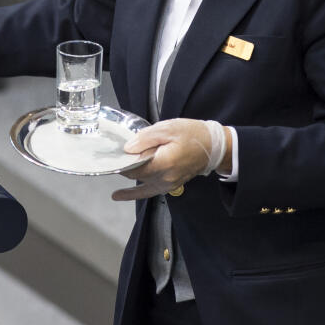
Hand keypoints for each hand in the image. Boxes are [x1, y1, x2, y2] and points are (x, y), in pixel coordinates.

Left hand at [111, 118, 227, 201]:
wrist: (213, 146)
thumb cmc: (193, 135)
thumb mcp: (168, 128)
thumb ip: (145, 138)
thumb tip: (128, 148)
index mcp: (164, 163)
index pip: (134, 166)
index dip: (121, 160)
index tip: (110, 154)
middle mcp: (165, 178)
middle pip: (135, 174)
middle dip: (124, 166)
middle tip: (112, 157)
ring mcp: (168, 184)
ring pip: (141, 184)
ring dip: (129, 180)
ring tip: (114, 185)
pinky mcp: (170, 185)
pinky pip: (149, 192)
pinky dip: (134, 194)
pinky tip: (119, 195)